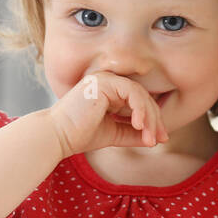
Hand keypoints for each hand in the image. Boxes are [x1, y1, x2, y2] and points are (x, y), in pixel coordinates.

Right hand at [47, 70, 168, 157]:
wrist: (57, 136)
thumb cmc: (79, 135)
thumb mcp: (113, 134)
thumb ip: (133, 133)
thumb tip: (155, 138)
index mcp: (109, 91)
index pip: (138, 102)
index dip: (152, 119)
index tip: (159, 138)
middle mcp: (108, 81)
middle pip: (142, 97)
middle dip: (154, 119)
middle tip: (160, 138)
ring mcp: (106, 79)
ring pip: (140, 95)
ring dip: (149, 117)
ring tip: (150, 138)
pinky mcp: (105, 82)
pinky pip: (132, 92)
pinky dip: (140, 109)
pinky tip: (140, 125)